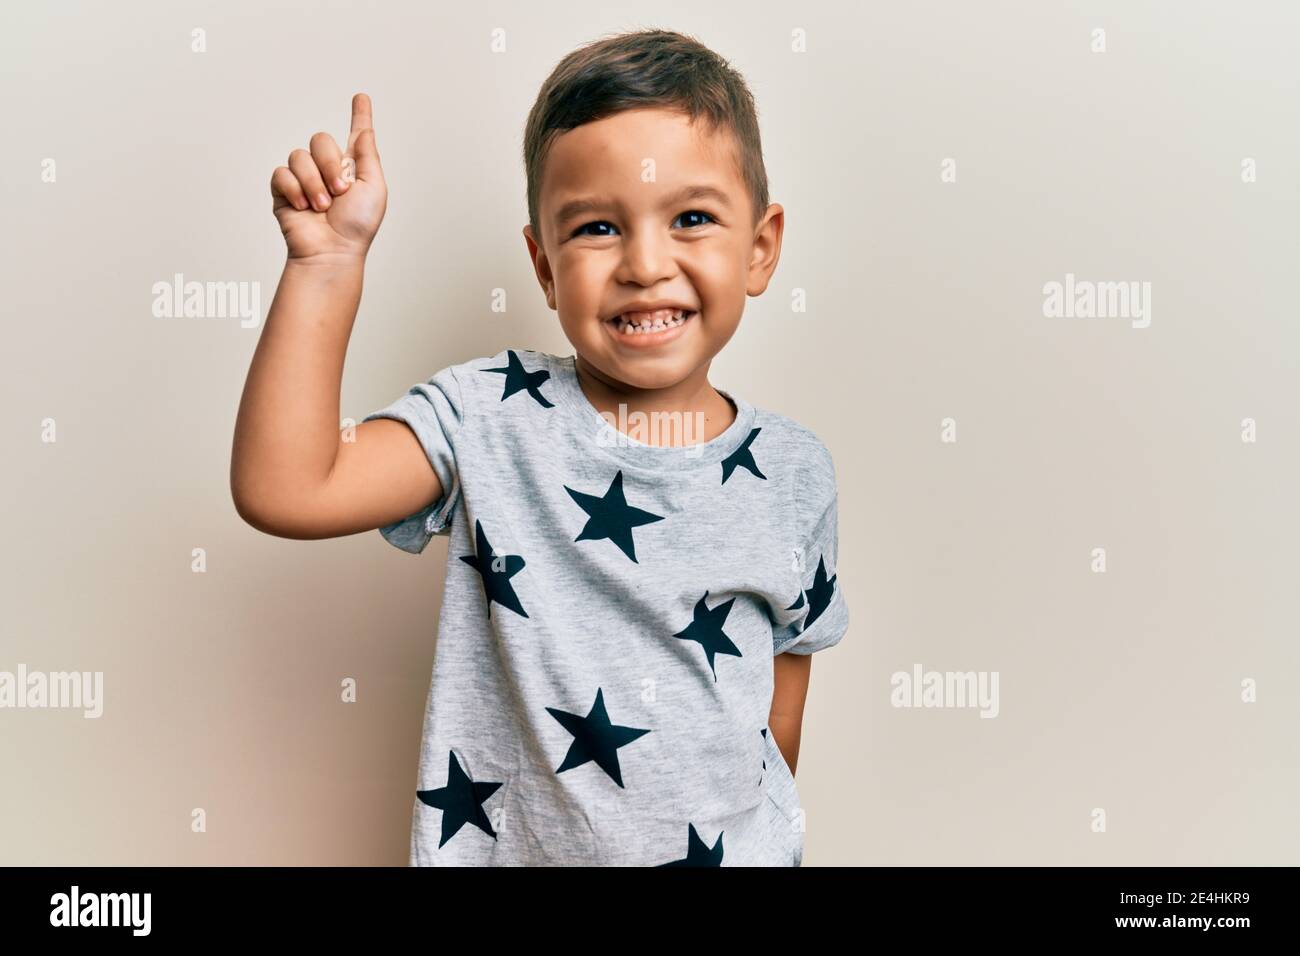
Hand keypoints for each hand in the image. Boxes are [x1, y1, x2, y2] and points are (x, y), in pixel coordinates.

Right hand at [270, 93, 387, 259]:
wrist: (332, 251)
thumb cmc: (357, 227)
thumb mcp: (374, 189)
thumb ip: (368, 157)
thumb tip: (366, 131)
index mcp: (353, 168)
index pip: (356, 135)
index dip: (359, 116)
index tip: (361, 98)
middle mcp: (328, 169)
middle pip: (320, 139)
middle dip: (330, 164)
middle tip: (340, 191)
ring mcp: (304, 179)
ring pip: (299, 157)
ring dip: (314, 182)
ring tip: (322, 207)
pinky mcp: (283, 191)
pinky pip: (282, 173)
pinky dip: (295, 190)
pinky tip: (304, 207)